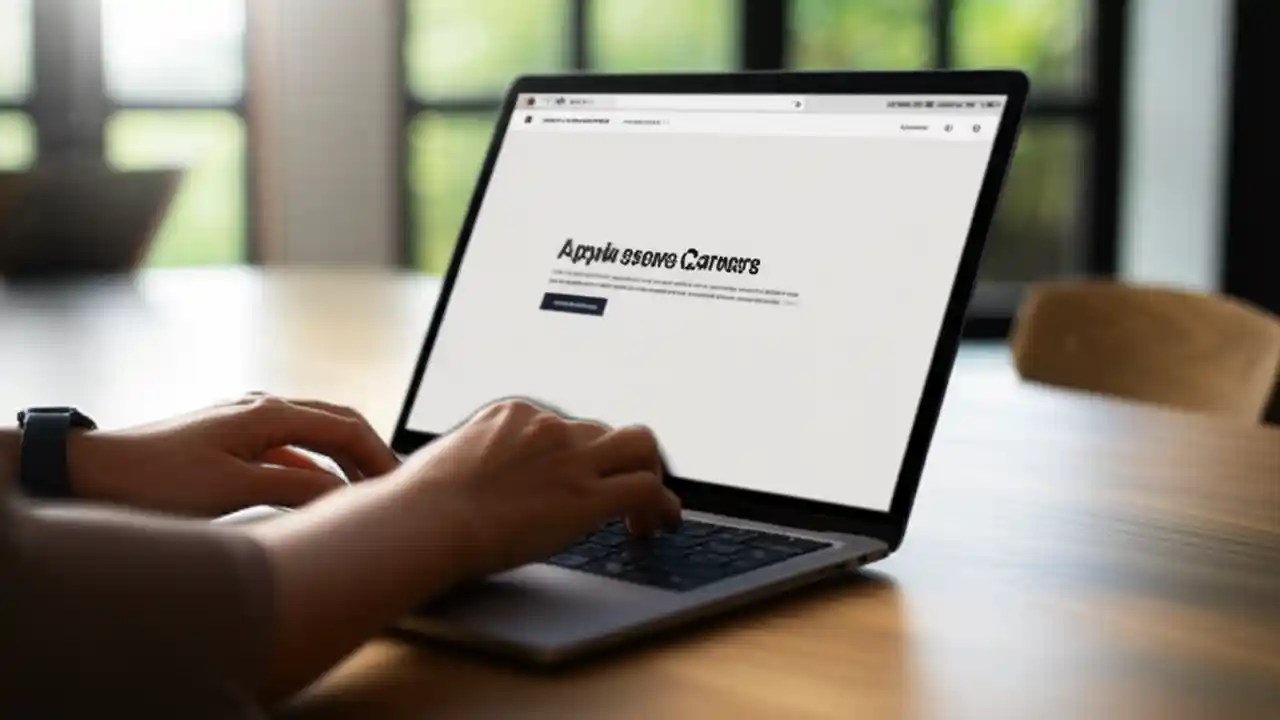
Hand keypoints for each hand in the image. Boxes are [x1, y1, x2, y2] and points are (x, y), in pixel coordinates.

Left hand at [67, 394, 398, 515]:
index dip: (381, 458)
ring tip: (364, 494)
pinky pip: (288, 451)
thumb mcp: (233, 489)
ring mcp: (245, 423)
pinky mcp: (231, 442)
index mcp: (269, 414)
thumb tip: (347, 499)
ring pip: (313, 437)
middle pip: (336, 424)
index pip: (347, 428)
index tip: (403, 489)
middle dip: (369, 454)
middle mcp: (262, 409)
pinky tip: (315, 495)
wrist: (91, 470)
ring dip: (342, 463)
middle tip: (395, 490)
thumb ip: (295, 490)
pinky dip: (313, 470)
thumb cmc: (157, 480)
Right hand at [397, 399, 681, 578]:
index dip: (577, 455)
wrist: (427, 521)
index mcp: (513, 415)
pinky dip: (663, 505)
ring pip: (639, 446)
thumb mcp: (447, 464)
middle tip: (618, 492)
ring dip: (650, 473)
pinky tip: (661, 524)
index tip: (579, 476)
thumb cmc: (419, 505)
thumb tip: (472, 487)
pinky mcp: (586, 493)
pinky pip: (647, 488)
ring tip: (651, 509)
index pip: (563, 425)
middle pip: (603, 433)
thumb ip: (475, 465)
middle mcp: (548, 426)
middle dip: (613, 463)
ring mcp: (570, 457)